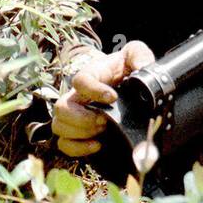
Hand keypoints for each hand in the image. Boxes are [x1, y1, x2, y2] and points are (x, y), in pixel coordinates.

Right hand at [52, 41, 154, 156]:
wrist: (125, 81)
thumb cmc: (127, 66)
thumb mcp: (136, 54)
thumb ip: (139, 55)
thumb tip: (143, 68)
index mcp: (90, 75)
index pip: (79, 81)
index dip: (93, 90)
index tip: (113, 97)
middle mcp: (77, 95)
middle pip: (61, 108)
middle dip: (82, 118)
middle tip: (104, 120)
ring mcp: (75, 114)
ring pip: (59, 127)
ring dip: (80, 133)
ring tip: (102, 130)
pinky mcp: (79, 132)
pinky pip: (64, 145)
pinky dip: (77, 148)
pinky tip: (97, 145)